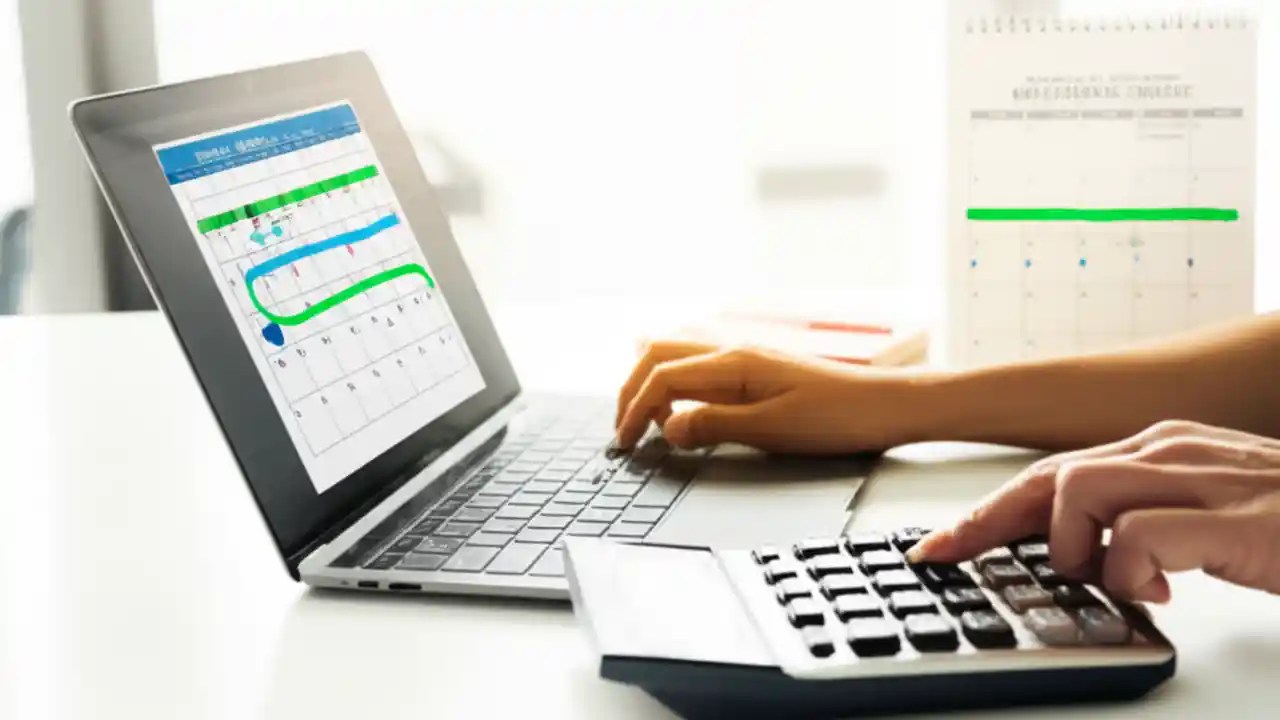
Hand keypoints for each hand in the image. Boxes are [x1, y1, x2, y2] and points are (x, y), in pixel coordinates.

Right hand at [613, 339, 921, 452]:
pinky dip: (678, 386)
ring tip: (649, 423)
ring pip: (678, 356)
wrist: (887, 406)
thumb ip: (715, 426)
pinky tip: (687, 413)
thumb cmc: (837, 419)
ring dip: (653, 385)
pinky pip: (701, 367)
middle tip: (623, 430)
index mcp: (733, 364)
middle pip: (659, 354)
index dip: (635, 410)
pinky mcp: (758, 369)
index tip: (626, 444)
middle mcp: (734, 351)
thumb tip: (669, 429)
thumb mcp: (771, 431)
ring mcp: (746, 357)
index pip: (662, 377)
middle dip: (631, 390)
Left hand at [909, 420, 1279, 601]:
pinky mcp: (1235, 515)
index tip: (943, 542)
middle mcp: (1171, 451)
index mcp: (1162, 450)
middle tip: (944, 554)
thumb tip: (1097, 564)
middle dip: (985, 520)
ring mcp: (1202, 476)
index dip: (990, 509)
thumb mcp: (1210, 520)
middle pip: (1045, 477)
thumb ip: (1151, 530)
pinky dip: (1128, 569)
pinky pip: (1139, 534)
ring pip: (1078, 492)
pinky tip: (1159, 591)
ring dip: (1070, 549)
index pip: (1052, 473)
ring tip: (1107, 582)